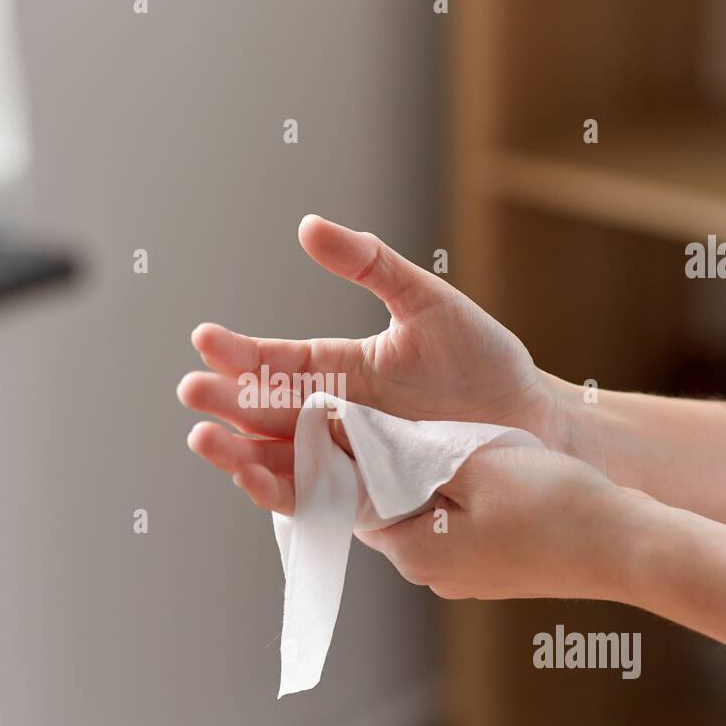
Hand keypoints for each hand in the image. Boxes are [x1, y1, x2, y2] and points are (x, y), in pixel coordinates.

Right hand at [179, 214, 575, 512]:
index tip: (204, 338)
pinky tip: (255, 484)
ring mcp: (346, 461)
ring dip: (240, 454)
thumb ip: (372, 264)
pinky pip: (318, 499)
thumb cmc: (484, 363)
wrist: (533, 426)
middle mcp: (331, 419)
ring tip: (207, 442)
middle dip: (225, 404)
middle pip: (263, 414)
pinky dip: (285, 493)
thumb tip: (307, 226)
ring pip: (278, 462)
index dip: (238, 353)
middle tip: (191, 392)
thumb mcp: (427, 303)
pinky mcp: (368, 499)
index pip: (274, 362)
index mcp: (337, 370)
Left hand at [357, 444, 648, 601]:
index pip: (356, 502)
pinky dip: (465, 495)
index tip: (367, 421)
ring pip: (429, 514)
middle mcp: (431, 575)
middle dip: (397, 466)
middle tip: (415, 422)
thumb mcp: (474, 464)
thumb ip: (413, 456)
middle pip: (391, 508)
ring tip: (460, 442)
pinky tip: (491, 467)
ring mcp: (466, 576)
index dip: (357, 459)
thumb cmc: (552, 506)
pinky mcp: (496, 569)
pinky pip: (462, 526)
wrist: (628, 548)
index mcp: (412, 555)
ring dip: (436, 478)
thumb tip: (363, 444)